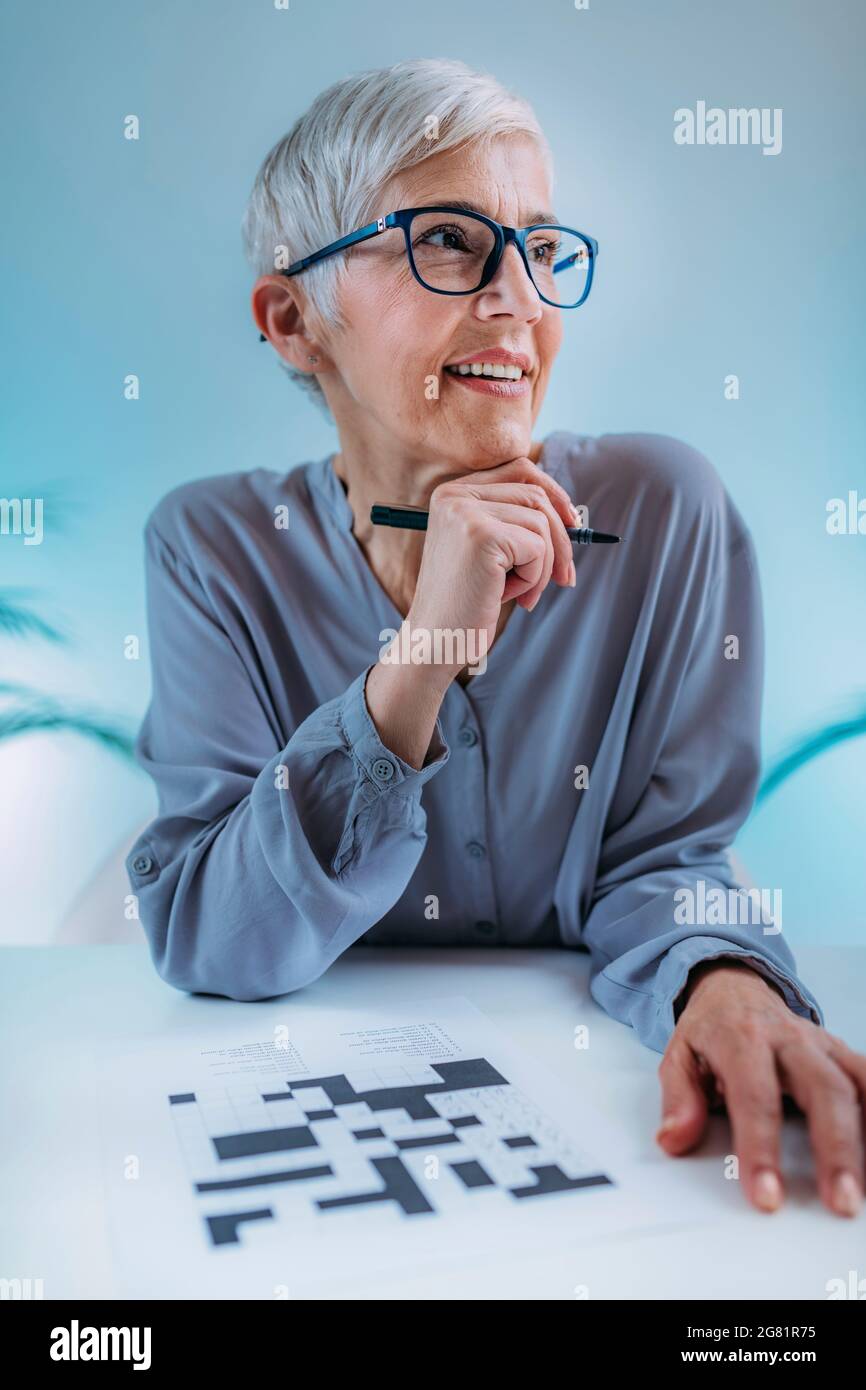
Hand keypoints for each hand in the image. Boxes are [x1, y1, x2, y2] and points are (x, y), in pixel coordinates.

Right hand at [407, 455, 576, 679]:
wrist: (436, 641)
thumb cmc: (466, 602)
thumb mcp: (488, 552)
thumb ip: (515, 522)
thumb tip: (572, 515)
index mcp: (453, 493)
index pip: (520, 469)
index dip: (553, 493)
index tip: (573, 522)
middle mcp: (455, 496)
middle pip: (536, 495)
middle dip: (560, 539)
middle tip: (565, 578)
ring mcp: (466, 514)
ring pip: (541, 524)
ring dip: (542, 567)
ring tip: (521, 593)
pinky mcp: (482, 536)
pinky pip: (538, 549)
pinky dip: (534, 578)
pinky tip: (510, 597)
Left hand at [657, 959, 864, 1216]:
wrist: (734, 990)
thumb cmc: (711, 1030)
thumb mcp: (679, 1056)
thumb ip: (678, 1097)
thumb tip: (674, 1138)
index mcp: (742, 1038)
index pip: (755, 1096)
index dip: (761, 1148)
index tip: (766, 1194)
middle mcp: (789, 1038)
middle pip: (823, 1088)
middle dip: (835, 1148)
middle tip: (839, 1200)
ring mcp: (822, 1045)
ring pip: (856, 1084)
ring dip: (864, 1138)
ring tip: (863, 1188)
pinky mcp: (842, 1054)